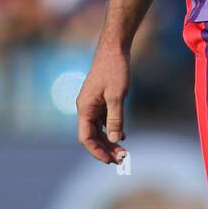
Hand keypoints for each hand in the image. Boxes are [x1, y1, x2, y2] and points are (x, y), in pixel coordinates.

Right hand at [75, 40, 130, 163]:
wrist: (114, 48)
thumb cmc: (114, 69)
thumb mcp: (117, 95)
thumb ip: (115, 118)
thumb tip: (114, 139)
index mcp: (85, 108)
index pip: (85, 137)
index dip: (96, 151)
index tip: (110, 160)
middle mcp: (85, 108)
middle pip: (91, 136)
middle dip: (104, 149)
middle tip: (121, 159)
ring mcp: (92, 104)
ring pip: (97, 129)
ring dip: (108, 141)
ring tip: (123, 151)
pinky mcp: (100, 100)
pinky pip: (103, 120)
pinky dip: (111, 129)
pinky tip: (122, 135)